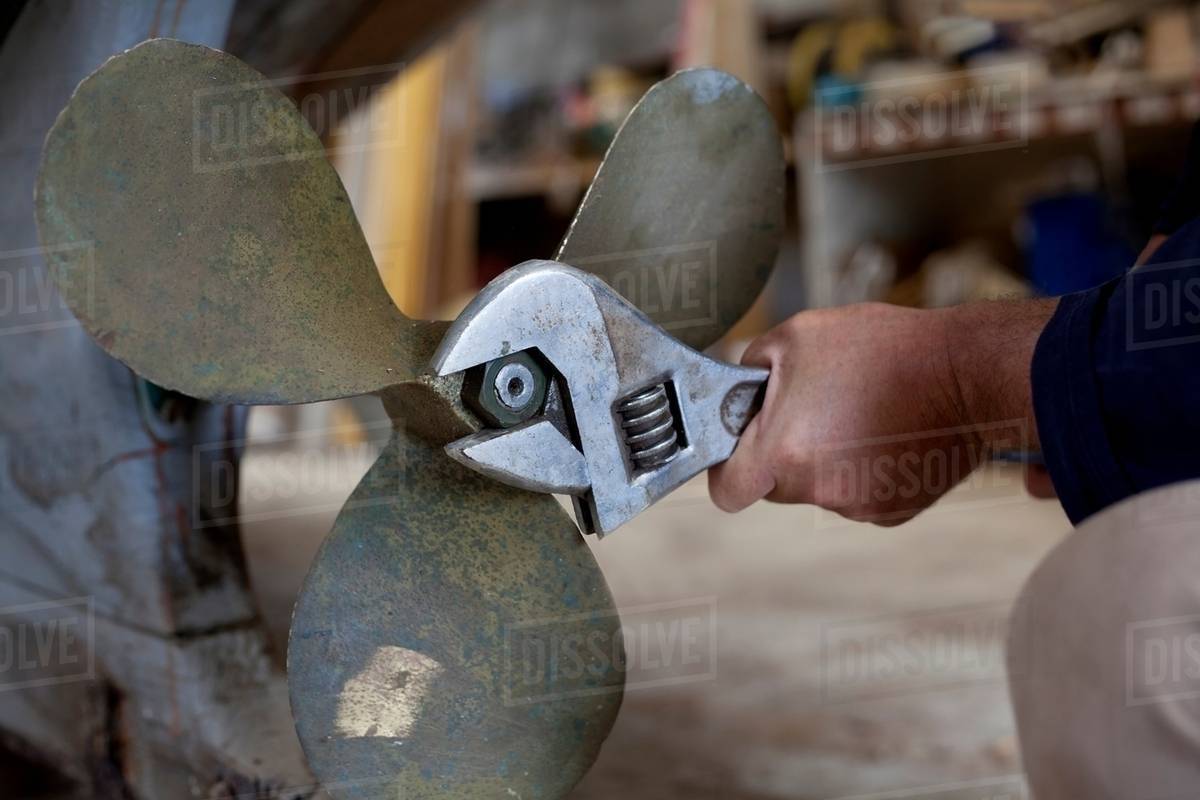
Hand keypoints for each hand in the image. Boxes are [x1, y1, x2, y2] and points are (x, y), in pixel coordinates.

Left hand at [708, 300, 1054, 524]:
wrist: (967, 372)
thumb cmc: (882, 349)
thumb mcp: (797, 336)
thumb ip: (749, 368)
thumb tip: (737, 391)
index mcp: (782, 452)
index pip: (728, 490)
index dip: (729, 467)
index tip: (744, 445)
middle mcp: (817, 488)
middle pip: (775, 486)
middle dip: (784, 453)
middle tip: (813, 410)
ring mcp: (857, 505)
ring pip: (819, 488)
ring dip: (828, 459)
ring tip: (859, 412)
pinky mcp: (892, 511)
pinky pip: (859, 494)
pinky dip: (865, 470)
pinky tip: (886, 431)